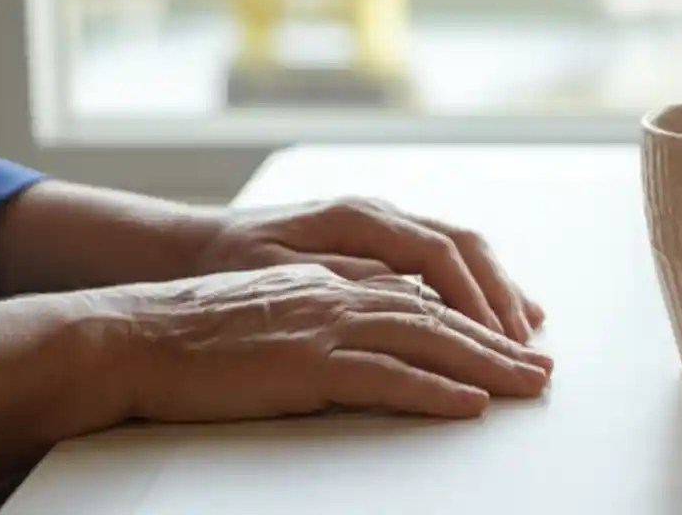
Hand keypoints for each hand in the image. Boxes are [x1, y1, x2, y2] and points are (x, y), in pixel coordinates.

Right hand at [113, 265, 552, 420]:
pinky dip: (433, 390)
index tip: (516, 339)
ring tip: (527, 387)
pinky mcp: (306, 364)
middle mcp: (342, 292)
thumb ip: (338, 299)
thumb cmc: (205, 326)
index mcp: (339, 277)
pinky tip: (468, 404)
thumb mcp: (284, 301)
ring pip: (427, 340)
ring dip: (485, 365)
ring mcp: (326, 325)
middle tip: (543, 370)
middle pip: (441, 313)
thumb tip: (391, 311)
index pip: (427, 292)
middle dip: (499, 342)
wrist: (138, 334)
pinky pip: (385, 377)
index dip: (479, 315)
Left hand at [192, 198, 543, 343]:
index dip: (474, 298)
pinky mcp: (381, 243)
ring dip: (497, 290)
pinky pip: (443, 261)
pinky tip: (494, 311)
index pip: (438, 254)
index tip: (496, 339)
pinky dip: (475, 287)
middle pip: (463, 248)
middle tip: (527, 346)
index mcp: (358, 217)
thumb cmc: (227, 264)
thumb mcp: (275, 274)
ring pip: (461, 251)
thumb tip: (403, 290)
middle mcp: (380, 214)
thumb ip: (342, 278)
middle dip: (501, 297)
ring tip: (528, 330)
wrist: (193, 245)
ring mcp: (384, 225)